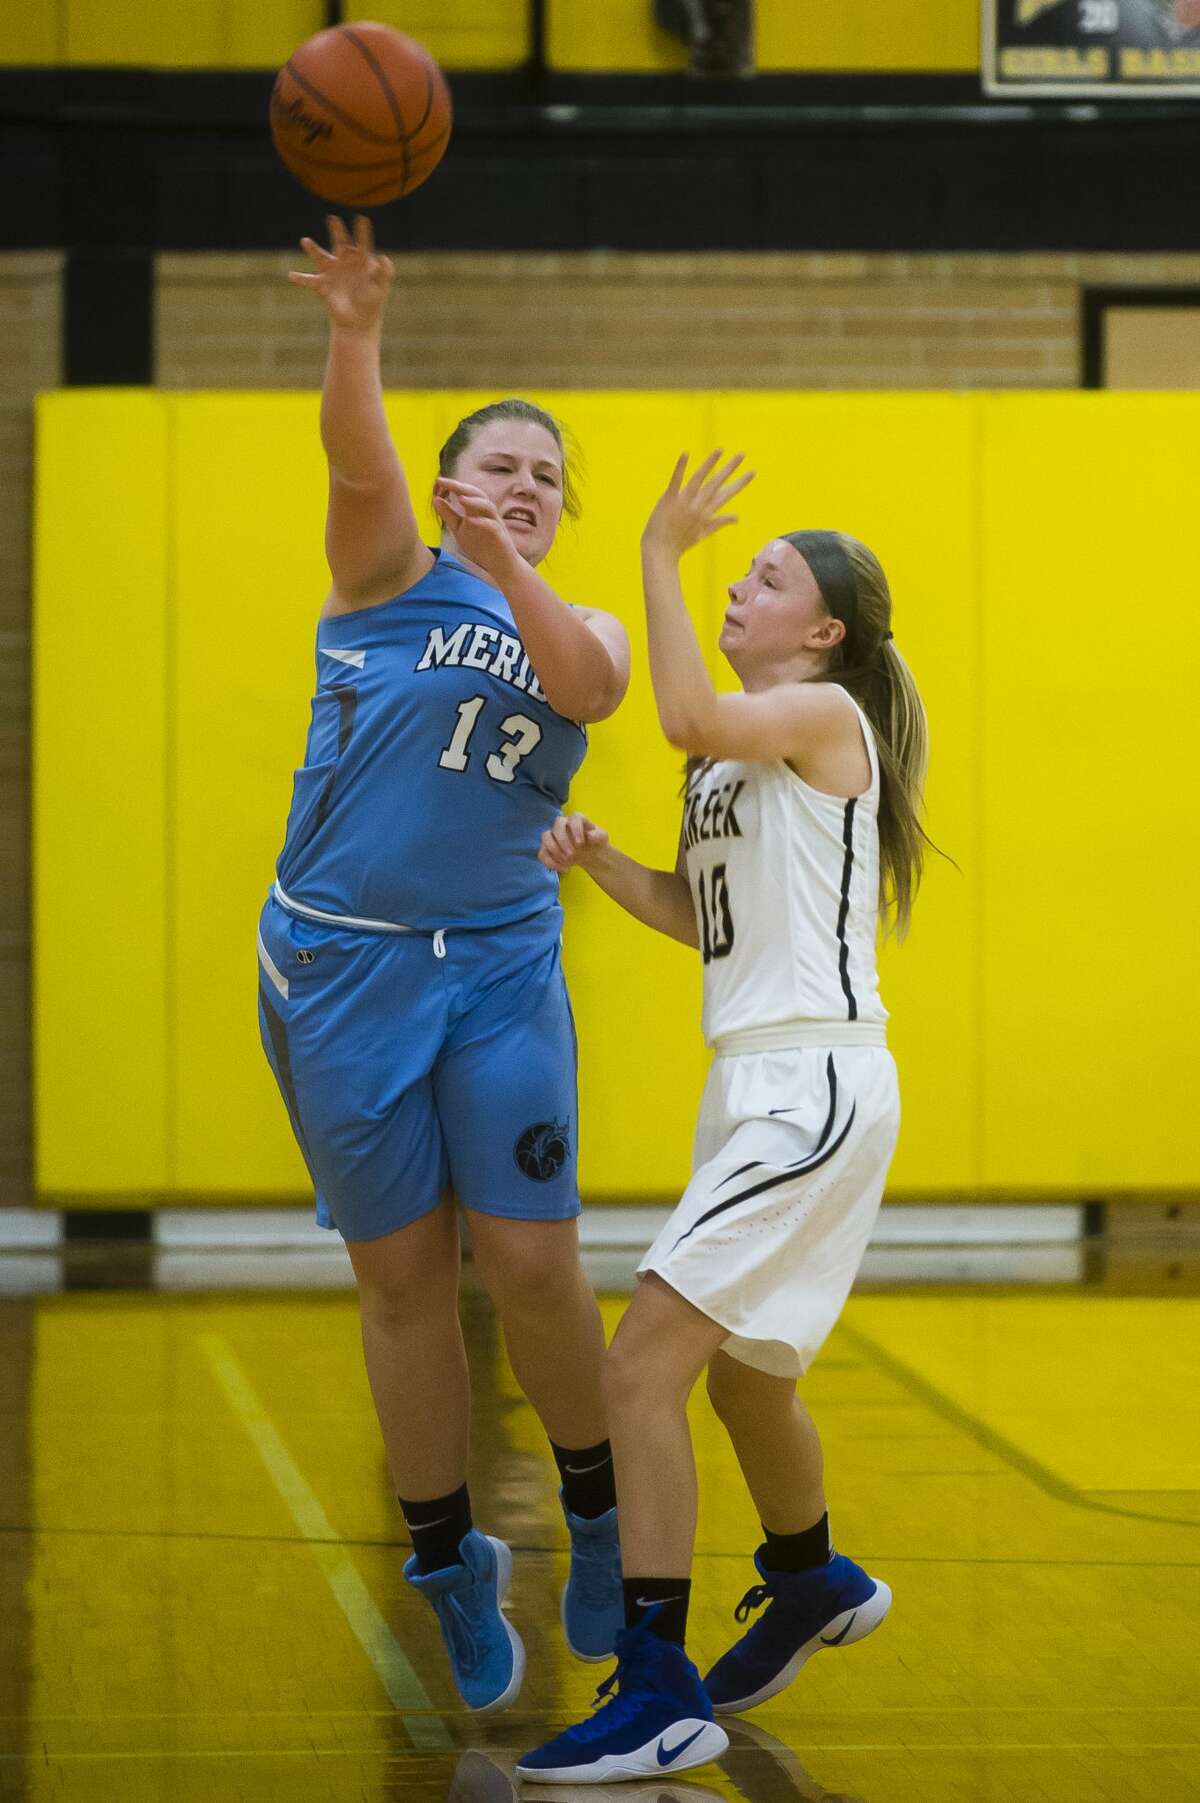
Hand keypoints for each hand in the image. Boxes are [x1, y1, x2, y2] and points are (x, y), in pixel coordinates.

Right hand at [288, 213, 393, 332]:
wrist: (358, 319)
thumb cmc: (372, 301)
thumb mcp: (381, 287)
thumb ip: (385, 273)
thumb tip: (384, 258)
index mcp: (361, 260)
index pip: (363, 243)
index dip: (363, 232)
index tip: (363, 219)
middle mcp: (344, 261)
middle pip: (340, 243)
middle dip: (337, 231)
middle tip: (333, 218)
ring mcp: (331, 272)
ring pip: (320, 256)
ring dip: (313, 249)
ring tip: (305, 241)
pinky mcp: (322, 286)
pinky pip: (309, 281)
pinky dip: (300, 279)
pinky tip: (291, 276)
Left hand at [432, 478, 520, 578]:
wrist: (500, 565)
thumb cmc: (481, 546)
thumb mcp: (459, 529)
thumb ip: (449, 515)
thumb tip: (436, 499)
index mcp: (477, 509)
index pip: (464, 492)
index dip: (451, 486)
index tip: (437, 481)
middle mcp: (487, 512)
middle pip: (476, 493)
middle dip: (459, 486)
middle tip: (443, 481)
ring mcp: (495, 523)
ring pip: (488, 506)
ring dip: (474, 501)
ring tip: (459, 498)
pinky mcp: (501, 536)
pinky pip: (493, 526)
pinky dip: (483, 522)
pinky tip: (471, 520)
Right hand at [538, 812, 609, 872]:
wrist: (590, 852)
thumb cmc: (595, 842)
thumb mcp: (602, 838)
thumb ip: (598, 836)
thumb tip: (589, 836)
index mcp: (576, 819)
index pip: (573, 818)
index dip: (575, 829)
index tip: (581, 843)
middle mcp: (562, 825)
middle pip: (557, 826)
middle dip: (563, 841)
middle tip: (572, 855)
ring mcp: (553, 836)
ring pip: (546, 837)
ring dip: (554, 850)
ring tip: (567, 862)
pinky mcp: (547, 848)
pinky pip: (542, 853)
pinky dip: (551, 862)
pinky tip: (564, 869)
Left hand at [641, 450, 754, 561]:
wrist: (660, 553)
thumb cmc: (680, 544)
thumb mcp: (703, 534)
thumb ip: (719, 523)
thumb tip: (737, 517)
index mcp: (706, 513)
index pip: (726, 494)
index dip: (740, 483)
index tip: (752, 471)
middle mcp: (698, 507)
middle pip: (716, 484)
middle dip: (729, 469)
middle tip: (742, 454)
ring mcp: (683, 503)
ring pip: (699, 480)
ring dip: (710, 464)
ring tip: (720, 450)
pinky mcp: (668, 500)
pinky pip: (676, 481)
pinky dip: (680, 468)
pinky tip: (686, 453)